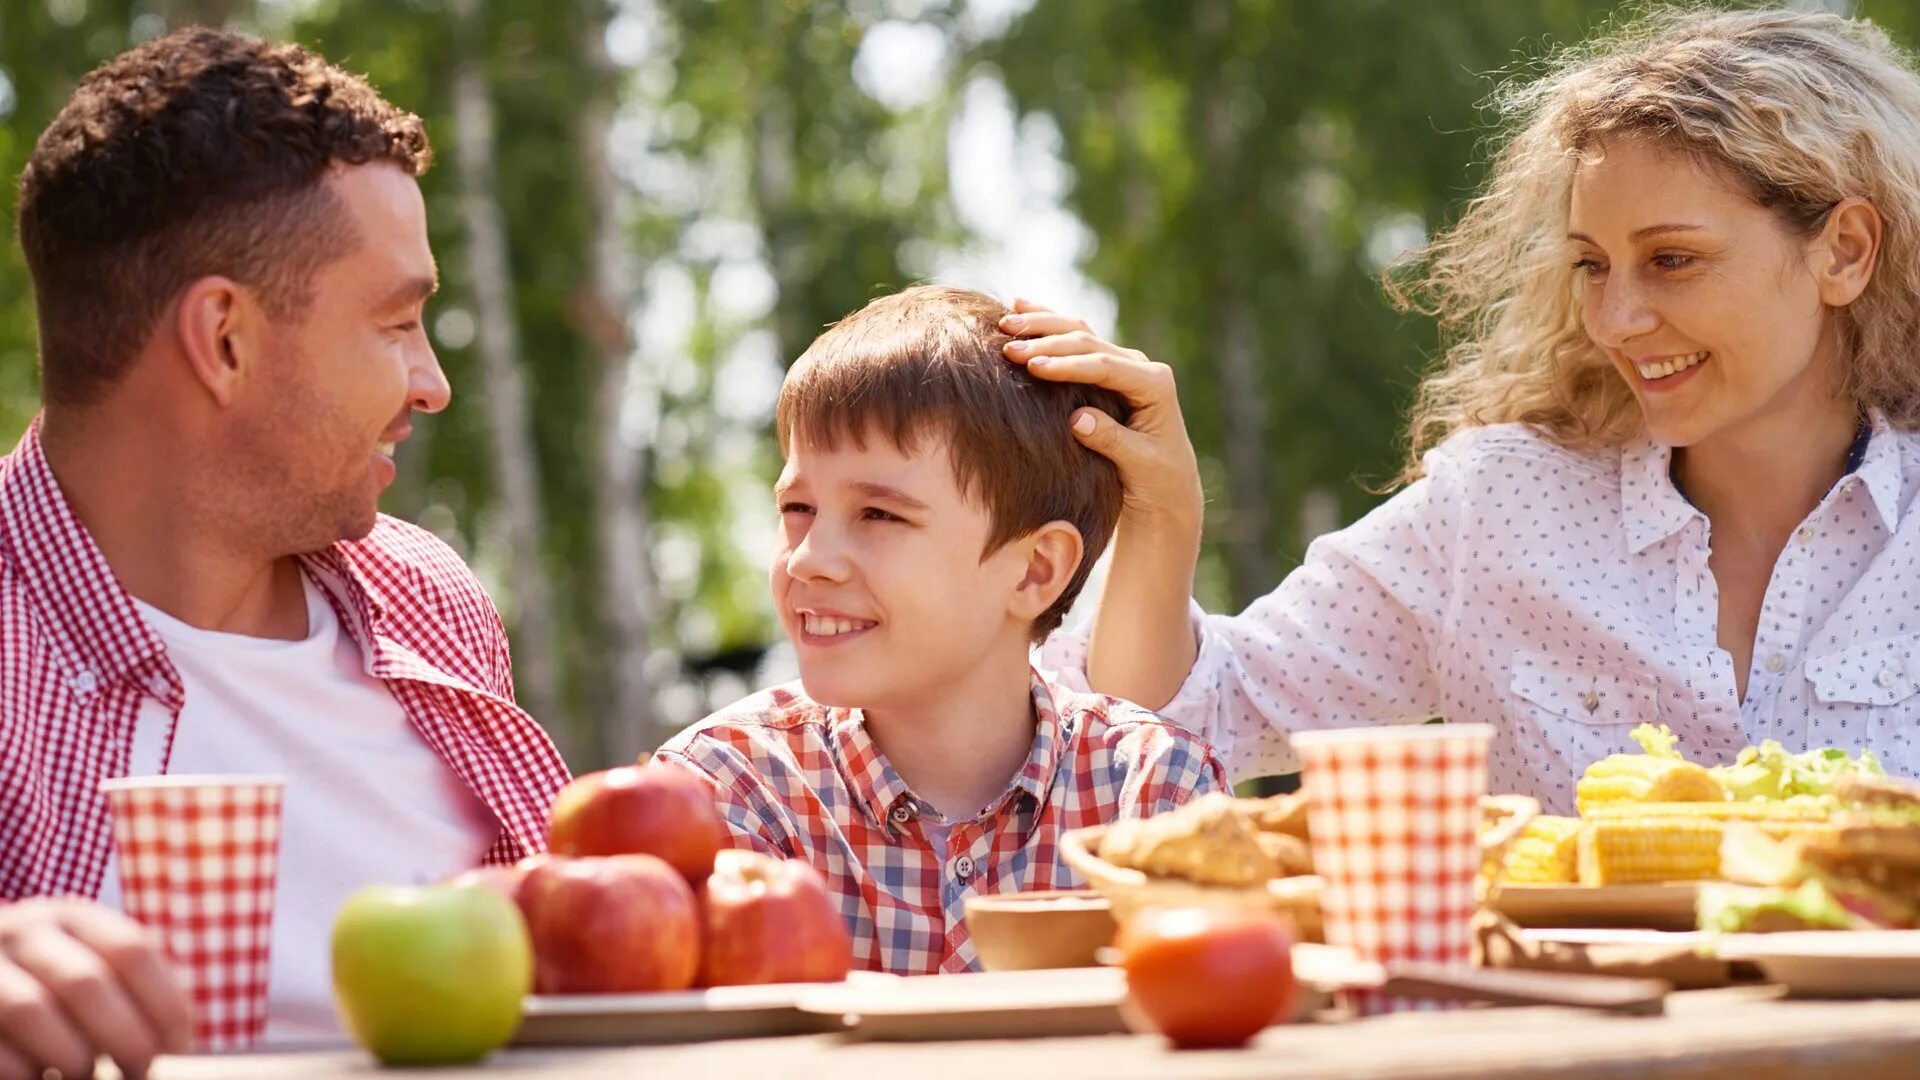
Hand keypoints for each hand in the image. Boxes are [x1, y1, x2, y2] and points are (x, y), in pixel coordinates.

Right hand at [0, 898, 191, 1079]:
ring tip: (89, 1077)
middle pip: (86, 982)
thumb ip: (131, 988)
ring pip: (31, 1010)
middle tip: (140, 1073)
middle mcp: (25, 931)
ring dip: (72, 1058)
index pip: (131, 951)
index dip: (163, 1005)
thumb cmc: (49, 983)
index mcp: (73, 917)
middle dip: (123, 1038)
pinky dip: (25, 1072)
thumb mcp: (89, 963)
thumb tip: (174, 1042)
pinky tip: (41, 1079)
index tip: (178, 1050)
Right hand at [999, 300, 1203, 537]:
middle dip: (1047, 343)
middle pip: (1088, 343)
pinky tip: (1020, 309)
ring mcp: (1122, 362)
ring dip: (1042, 325)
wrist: (1168, 481)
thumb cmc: (1157, 478)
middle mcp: (1140, 366)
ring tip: (1005, 324)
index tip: (1033, 367)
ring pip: (1079, 332)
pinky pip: (1074, 339)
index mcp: (1154, 384)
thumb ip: (1112, 441)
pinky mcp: (1106, 367)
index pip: (1105, 367)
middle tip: (1008, 348)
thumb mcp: (1140, 465)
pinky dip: (1047, 324)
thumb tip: (1077, 420)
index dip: (1068, 365)